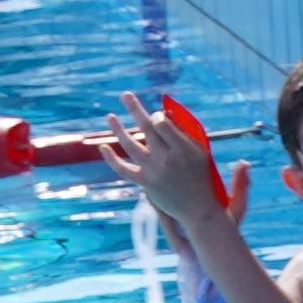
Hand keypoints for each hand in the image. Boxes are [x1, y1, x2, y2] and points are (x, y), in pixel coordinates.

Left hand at [113, 92, 227, 232]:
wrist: (198, 208)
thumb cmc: (200, 175)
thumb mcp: (200, 151)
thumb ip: (184, 132)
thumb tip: (164, 114)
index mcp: (183, 147)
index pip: (163, 123)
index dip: (157, 115)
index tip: (158, 117)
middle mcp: (167, 157)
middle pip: (146, 127)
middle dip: (134, 108)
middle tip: (125, 94)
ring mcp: (154, 170)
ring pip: (130, 145)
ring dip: (118, 129)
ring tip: (110, 116)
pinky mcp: (145, 183)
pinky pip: (123, 169)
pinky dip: (111, 159)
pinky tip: (103, 147)